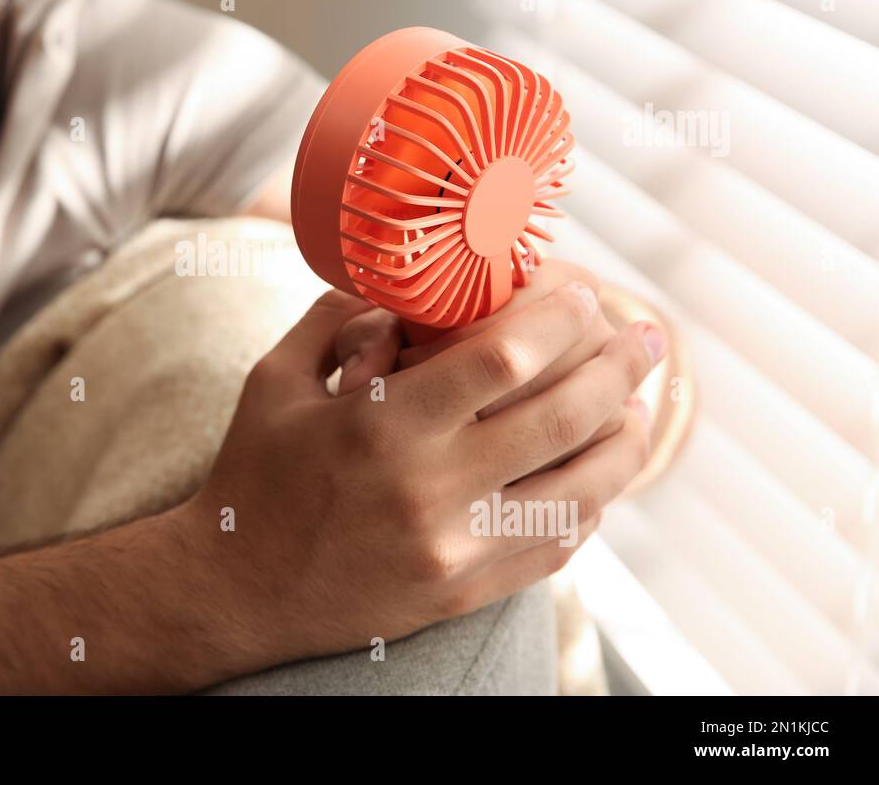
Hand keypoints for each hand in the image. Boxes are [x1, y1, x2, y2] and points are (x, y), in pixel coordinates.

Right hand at [174, 280, 664, 666]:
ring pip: (583, 489)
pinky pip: (558, 545)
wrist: (235, 591)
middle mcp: (428, 490)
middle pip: (563, 416)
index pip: (503, 358)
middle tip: (642, 336)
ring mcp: (455, 549)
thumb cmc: (252, 475)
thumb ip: (336, 318)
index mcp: (379, 425)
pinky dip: (592, 502)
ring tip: (641, 404)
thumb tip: (403, 286)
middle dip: (618, 366)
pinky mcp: (466, 592)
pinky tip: (598, 474)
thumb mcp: (273, 379)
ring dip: (627, 438)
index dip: (558, 316)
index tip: (580, 292)